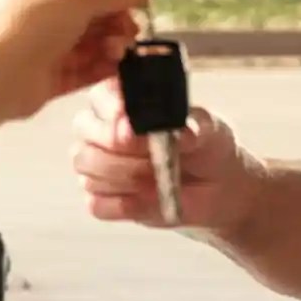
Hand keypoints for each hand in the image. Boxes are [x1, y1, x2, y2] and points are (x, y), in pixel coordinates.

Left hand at [0, 0, 157, 120]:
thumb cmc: (31, 28)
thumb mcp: (78, 1)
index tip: (142, 1)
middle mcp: (34, 12)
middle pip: (88, 13)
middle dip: (114, 22)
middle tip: (133, 32)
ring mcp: (39, 46)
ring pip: (86, 42)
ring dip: (109, 45)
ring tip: (122, 52)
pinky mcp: (45, 77)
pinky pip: (79, 68)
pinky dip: (99, 67)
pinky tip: (117, 67)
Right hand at [70, 77, 257, 233]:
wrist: (216, 186)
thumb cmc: (207, 145)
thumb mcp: (211, 130)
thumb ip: (196, 126)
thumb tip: (182, 133)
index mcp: (126, 101)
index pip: (102, 96)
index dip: (112, 108)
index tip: (131, 124)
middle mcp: (104, 129)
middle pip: (85, 129)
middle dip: (115, 143)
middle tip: (148, 152)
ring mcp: (99, 165)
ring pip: (86, 165)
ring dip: (124, 173)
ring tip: (157, 174)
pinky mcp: (102, 200)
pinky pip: (96, 203)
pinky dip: (122, 204)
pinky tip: (148, 200)